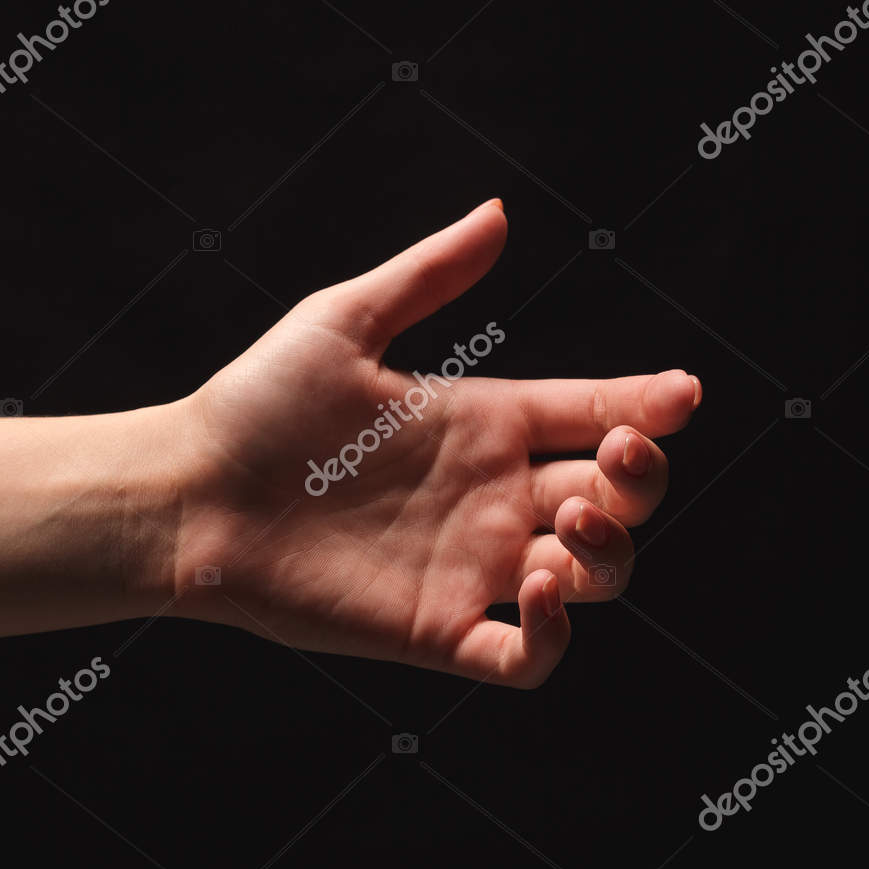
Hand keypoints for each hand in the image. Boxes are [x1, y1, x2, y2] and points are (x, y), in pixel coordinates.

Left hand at [167, 200, 700, 686]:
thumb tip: (499, 211)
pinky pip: (526, 656)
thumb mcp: (344, 323)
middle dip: (641, 478)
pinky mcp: (437, 630)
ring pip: (590, 577)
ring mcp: (469, 567)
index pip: (592, 413)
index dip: (648, 406)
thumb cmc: (255, 404)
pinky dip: (554, 635)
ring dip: (610, 550)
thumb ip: (427, 276)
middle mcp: (489, 497)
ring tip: (571, 516)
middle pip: (614, 497)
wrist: (188, 493)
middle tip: (618, 453)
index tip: (681, 393)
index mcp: (483, 422)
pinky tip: (538, 587)